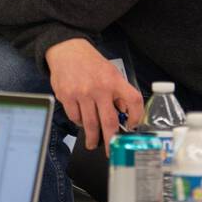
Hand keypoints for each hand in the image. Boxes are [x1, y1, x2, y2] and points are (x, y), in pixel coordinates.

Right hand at [45, 38, 143, 155]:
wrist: (67, 50)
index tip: (131, 126)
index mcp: (114, 81)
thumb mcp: (111, 72)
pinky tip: (81, 120)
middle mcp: (99, 88)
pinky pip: (75, 117)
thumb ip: (119, 92)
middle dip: (111, 140)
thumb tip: (124, 113)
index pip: (133, 101)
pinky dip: (78, 122)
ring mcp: (81, 93)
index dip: (136, 117)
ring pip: (89, 124)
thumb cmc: (91, 63)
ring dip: (92, 137)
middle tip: (110, 151)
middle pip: (109, 121)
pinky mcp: (66, 96)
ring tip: (92, 143)